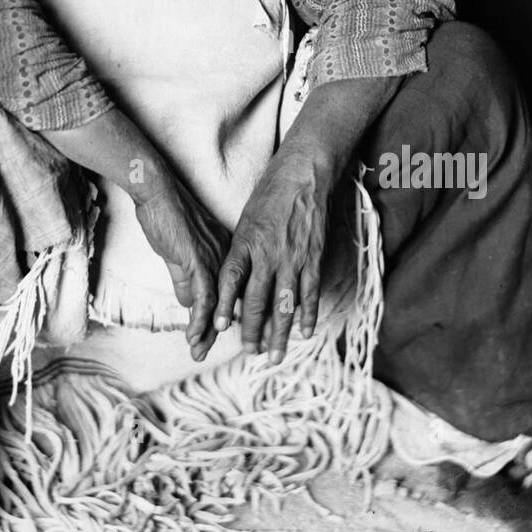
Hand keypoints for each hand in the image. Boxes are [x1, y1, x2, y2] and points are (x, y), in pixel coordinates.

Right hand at [133, 177, 229, 362]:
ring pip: (217, 304)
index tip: (214, 336)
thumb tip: (188, 302)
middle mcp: (225, 256)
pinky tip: (194, 336)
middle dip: (215, 330)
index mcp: (224, 252)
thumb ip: (184, 276)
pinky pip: (204, 298)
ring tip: (197, 351)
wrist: (156, 191)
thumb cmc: (164, 214)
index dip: (222, 315)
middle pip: (226, 301)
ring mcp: (214, 258)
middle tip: (204, 352)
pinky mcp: (198, 260)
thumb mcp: (177, 251)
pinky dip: (200, 320)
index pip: (228, 291)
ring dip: (207, 332)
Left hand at [213, 154, 330, 363]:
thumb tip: (236, 280)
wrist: (303, 175)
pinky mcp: (313, 258)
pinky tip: (304, 333)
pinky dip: (307, 314)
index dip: (225, 304)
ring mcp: (292, 258)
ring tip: (273, 355)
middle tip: (249, 351)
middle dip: (252, 329)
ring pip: (284, 304)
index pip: (232, 278)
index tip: (218, 325)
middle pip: (258, 300)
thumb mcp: (246, 219)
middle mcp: (268, 254)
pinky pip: (309, 293)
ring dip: (279, 333)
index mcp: (246, 242)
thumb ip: (242, 250)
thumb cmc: (270, 194)